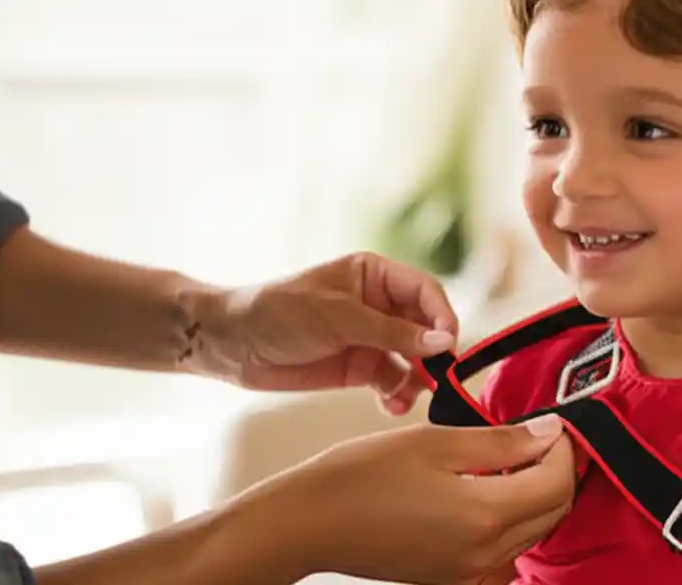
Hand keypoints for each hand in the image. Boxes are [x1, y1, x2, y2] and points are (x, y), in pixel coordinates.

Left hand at [180, 252, 457, 414]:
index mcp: (376, 276)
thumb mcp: (338, 317)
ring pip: (413, 360)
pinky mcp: (359, 368)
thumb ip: (392, 331)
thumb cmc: (279, 312)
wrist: (232, 344)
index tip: (448, 346)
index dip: (442, 317)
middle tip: (438, 381)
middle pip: (426, 328)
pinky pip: (393, 382)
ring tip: (407, 399)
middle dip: (433, 355)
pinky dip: (397, 395)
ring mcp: (371, 338)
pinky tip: (392, 406)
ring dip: (417, 380)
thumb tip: (444, 342)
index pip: (426, 292)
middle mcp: (379, 305)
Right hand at [211, 415, 576, 584]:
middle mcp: (484, 554)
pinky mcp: (452, 577)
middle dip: (559, 472)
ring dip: (538, 496)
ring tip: (518, 458)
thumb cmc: (359, 478)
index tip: (555, 423)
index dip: (564, 448)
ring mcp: (468, 572)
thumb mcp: (435, 443)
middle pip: (553, 513)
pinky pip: (503, 552)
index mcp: (485, 516)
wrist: (309, 522)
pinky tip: (489, 491)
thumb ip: (500, 441)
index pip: (557, 482)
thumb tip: (548, 433)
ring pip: (532, 533)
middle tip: (544, 437)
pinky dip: (512, 520)